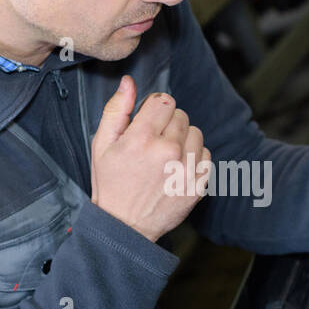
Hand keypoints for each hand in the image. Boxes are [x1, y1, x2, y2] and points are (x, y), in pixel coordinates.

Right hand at [90, 75, 210, 242]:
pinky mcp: (198, 184)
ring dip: (183, 140)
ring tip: (165, 157)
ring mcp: (186, 169)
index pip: (164, 100)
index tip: (146, 122)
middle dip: (167, 124)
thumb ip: (116, 110)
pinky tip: (176, 169)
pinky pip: (206, 155)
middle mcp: (168, 151)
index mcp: (142, 138)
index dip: (154, 108)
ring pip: (196, 133)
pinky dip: (194, 158)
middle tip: (152, 145)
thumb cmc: (111, 184)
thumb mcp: (102, 145)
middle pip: (180, 115)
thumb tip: (129, 82)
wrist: (125, 226)